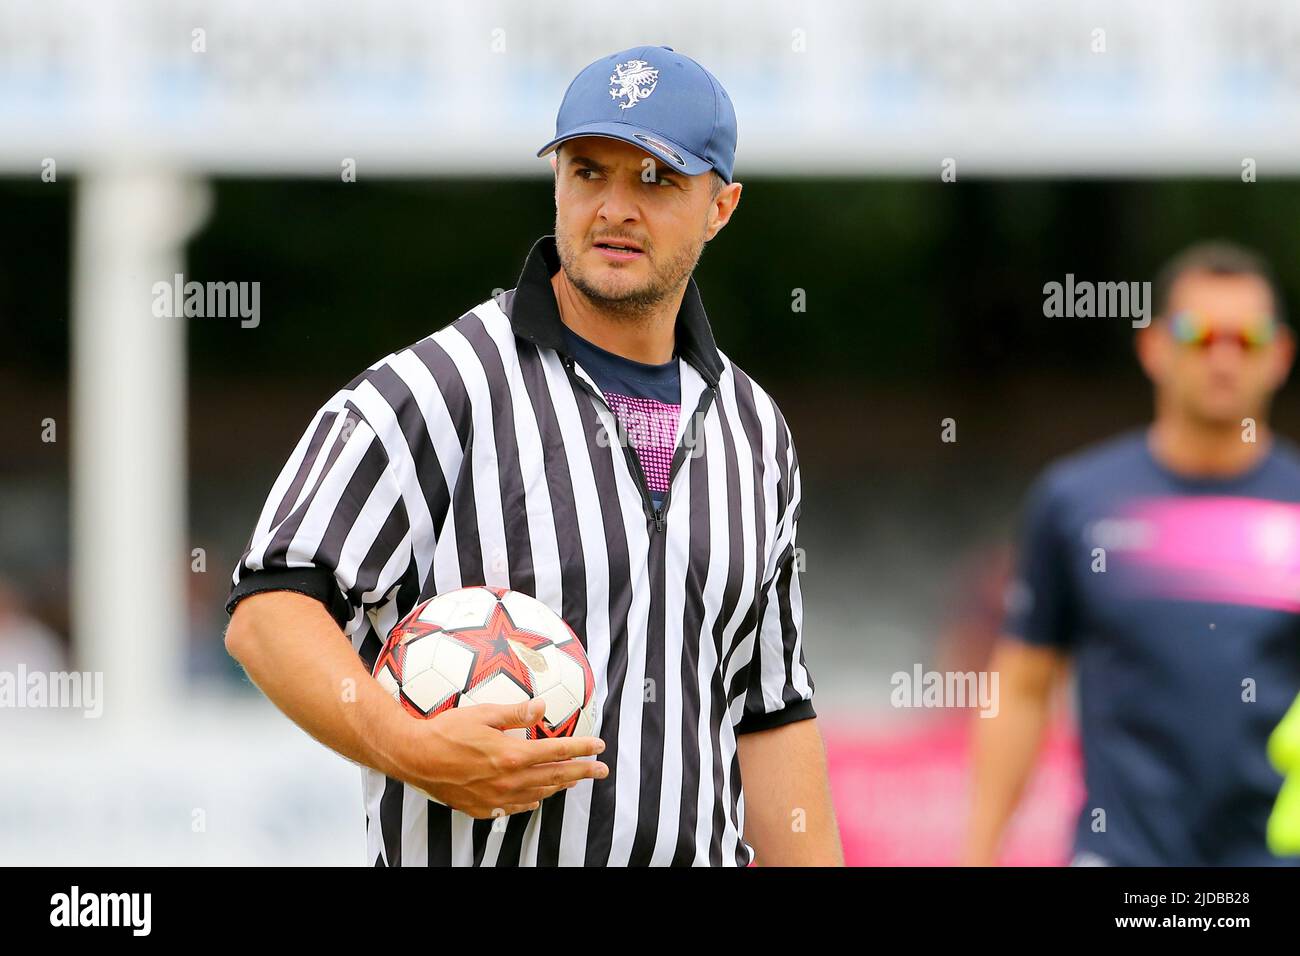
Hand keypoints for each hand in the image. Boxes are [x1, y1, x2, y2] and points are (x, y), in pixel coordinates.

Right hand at [391, 698, 607, 818]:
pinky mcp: (482, 808)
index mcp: (512, 755)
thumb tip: (542, 707)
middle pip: (555, 776)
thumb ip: (516, 714)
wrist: (414, 757)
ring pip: (538, 793)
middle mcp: (509, 780)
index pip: (557, 751)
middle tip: (601, 770)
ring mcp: (496, 797)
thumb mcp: (484, 714)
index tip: (600, 747)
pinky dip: (531, 800)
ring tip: (574, 780)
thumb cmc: (446, 731)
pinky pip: (515, 807)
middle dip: (582, 772)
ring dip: (559, 786)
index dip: (581, 749)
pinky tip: (536, 797)